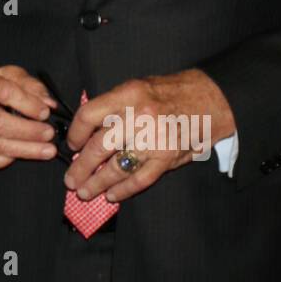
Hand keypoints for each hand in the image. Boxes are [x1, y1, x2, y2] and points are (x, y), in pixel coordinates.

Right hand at [0, 64, 58, 170]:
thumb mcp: (8, 74)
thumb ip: (30, 85)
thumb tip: (49, 104)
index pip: (3, 92)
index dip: (28, 104)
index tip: (45, 113)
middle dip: (27, 131)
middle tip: (48, 134)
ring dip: (23, 150)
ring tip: (45, 150)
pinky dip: (4, 161)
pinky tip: (20, 155)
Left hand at [64, 68, 235, 204]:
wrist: (210, 99)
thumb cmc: (170, 92)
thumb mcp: (138, 86)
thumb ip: (114, 105)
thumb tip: (86, 128)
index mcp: (128, 95)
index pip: (89, 115)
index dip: (75, 133)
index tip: (71, 145)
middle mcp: (140, 117)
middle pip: (99, 146)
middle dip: (80, 167)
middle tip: (70, 179)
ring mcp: (155, 140)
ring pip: (117, 167)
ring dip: (97, 183)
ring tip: (84, 191)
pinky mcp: (168, 158)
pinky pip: (141, 179)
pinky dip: (124, 190)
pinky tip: (112, 195)